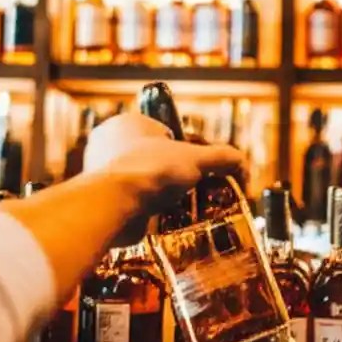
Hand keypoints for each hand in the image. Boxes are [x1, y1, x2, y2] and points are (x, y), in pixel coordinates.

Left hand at [83, 113, 244, 243]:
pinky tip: (162, 218)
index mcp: (127, 123)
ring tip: (182, 207)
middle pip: (155, 157)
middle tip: (195, 189)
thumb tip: (242, 164)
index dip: (188, 148)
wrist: (113, 206)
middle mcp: (109, 144)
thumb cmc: (150, 171)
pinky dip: (147, 209)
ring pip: (143, 181)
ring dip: (162, 193)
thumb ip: (223, 157)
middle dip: (176, 174)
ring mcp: (100, 172)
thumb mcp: (196, 159)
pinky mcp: (99, 198)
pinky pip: (131, 201)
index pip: (166, 131)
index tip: (201, 167)